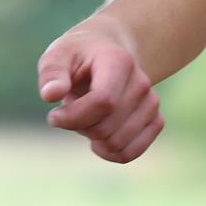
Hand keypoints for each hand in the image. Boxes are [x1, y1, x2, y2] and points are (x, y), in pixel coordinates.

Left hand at [36, 22, 163, 163]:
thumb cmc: (78, 56)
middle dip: (79, 126)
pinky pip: (128, 154)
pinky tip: (97, 134)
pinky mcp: (155, 121)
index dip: (73, 116)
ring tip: (87, 114)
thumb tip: (50, 95)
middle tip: (72, 107)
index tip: (53, 115)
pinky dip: (107, 151)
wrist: (107, 52)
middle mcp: (142, 83)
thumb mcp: (58, 55)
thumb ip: (51, 73)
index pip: (104, 102)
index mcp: (120, 62)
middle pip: (106, 128)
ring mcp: (151, 103)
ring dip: (92, 137)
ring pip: (116, 145)